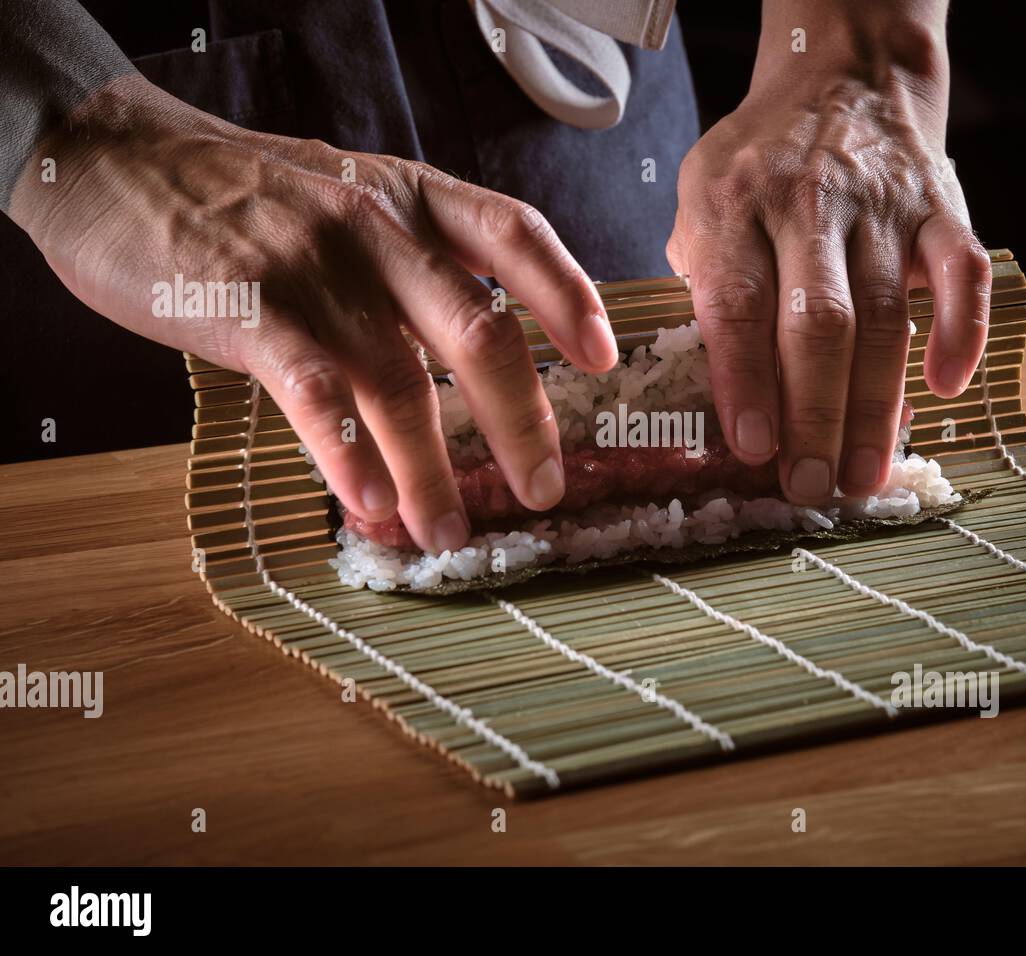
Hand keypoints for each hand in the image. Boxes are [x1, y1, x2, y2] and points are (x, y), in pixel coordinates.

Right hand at [9, 74, 616, 552]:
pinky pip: (315, 393)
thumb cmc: (244, 193)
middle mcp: (378, 228)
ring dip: (432, 470)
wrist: (116, 159)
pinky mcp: (248, 308)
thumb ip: (411, 261)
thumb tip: (469, 366)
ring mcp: (315, 268)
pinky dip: (349, 456)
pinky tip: (371, 505)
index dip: (569, 296)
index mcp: (412, 196)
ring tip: (448, 532)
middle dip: (522, 420)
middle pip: (479, 329)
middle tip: (545, 489)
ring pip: (400, 380)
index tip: (606, 358)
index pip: (516, 234)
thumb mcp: (350, 192)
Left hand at [668, 6, 990, 502]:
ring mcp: (883, 208)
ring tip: (862, 477)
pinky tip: (948, 389)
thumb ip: (701, 281)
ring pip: (885, 319)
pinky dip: (963, 332)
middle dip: (814, 416)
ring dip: (876, 407)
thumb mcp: (700, 199)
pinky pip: (965, 275)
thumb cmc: (760, 162)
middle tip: (809, 487)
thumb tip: (703, 389)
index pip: (738, 303)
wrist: (844, 78)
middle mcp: (810, 204)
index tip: (752, 449)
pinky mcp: (942, 210)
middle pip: (817, 324)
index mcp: (735, 205)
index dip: (745, 381)